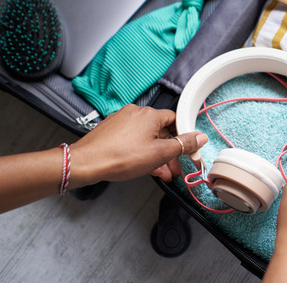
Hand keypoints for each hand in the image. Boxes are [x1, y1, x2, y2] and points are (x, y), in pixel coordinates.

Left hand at [69, 105, 207, 186]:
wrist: (86, 163)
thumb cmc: (120, 157)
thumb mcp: (159, 154)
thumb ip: (182, 145)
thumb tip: (200, 137)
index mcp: (149, 114)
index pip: (175, 120)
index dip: (183, 137)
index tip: (187, 150)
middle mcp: (135, 113)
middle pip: (160, 131)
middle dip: (169, 151)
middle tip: (175, 168)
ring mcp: (121, 121)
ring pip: (146, 138)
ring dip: (156, 155)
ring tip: (161, 173)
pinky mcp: (111, 131)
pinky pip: (132, 140)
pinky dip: (141, 152)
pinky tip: (144, 168)